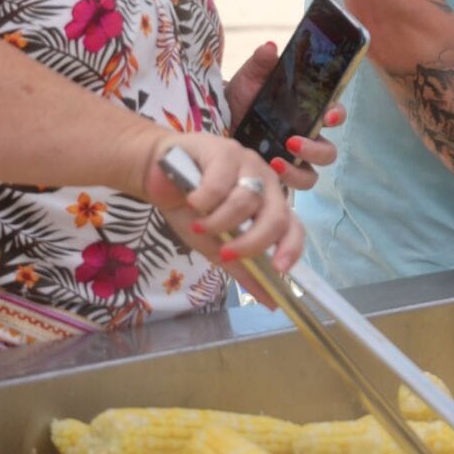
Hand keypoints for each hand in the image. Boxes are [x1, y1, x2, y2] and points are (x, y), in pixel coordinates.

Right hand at [141, 132, 304, 307]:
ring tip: (200, 224)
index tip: (278, 271)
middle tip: (226, 254)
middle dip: (252, 242)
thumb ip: (242, 269)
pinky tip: (191, 200)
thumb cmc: (191, 208)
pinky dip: (203, 199)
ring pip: (247, 200)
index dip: (291, 249)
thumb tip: (270, 303)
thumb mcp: (215, 244)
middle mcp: (266, 184)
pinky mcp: (225, 150)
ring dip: (219, 221)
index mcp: (269, 206)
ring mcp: (249, 164)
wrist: (158, 174)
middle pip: (277, 216)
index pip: (294, 228)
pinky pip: (221, 183)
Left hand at [225, 41, 343, 192]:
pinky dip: (284, 183)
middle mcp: (306, 139)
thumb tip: (270, 47)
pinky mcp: (278, 178)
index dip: (336, 115)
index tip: (328, 115)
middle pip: (328, 152)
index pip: (334, 114)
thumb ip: (260, 64)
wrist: (216, 123)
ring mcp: (293, 163)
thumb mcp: (248, 79)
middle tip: (292, 141)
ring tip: (276, 159)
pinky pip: (292, 189)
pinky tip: (267, 170)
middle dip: (316, 149)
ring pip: (313, 175)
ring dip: (299, 170)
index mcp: (306, 113)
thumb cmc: (239, 99)